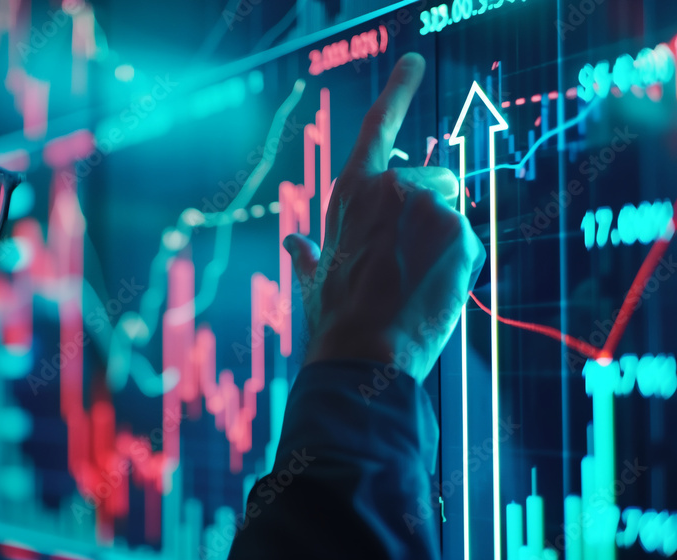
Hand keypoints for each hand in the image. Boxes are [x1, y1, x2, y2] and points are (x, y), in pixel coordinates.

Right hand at [283, 53, 485, 382]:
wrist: (364, 354)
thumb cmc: (334, 317)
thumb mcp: (312, 278)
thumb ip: (307, 251)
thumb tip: (292, 242)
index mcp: (352, 194)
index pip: (377, 129)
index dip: (397, 91)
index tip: (414, 62)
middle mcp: (391, 188)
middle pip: (433, 178)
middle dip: (430, 209)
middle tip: (407, 258)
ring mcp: (429, 207)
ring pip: (452, 209)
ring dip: (442, 237)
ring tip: (415, 277)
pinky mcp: (461, 232)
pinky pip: (469, 240)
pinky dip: (458, 263)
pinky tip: (433, 287)